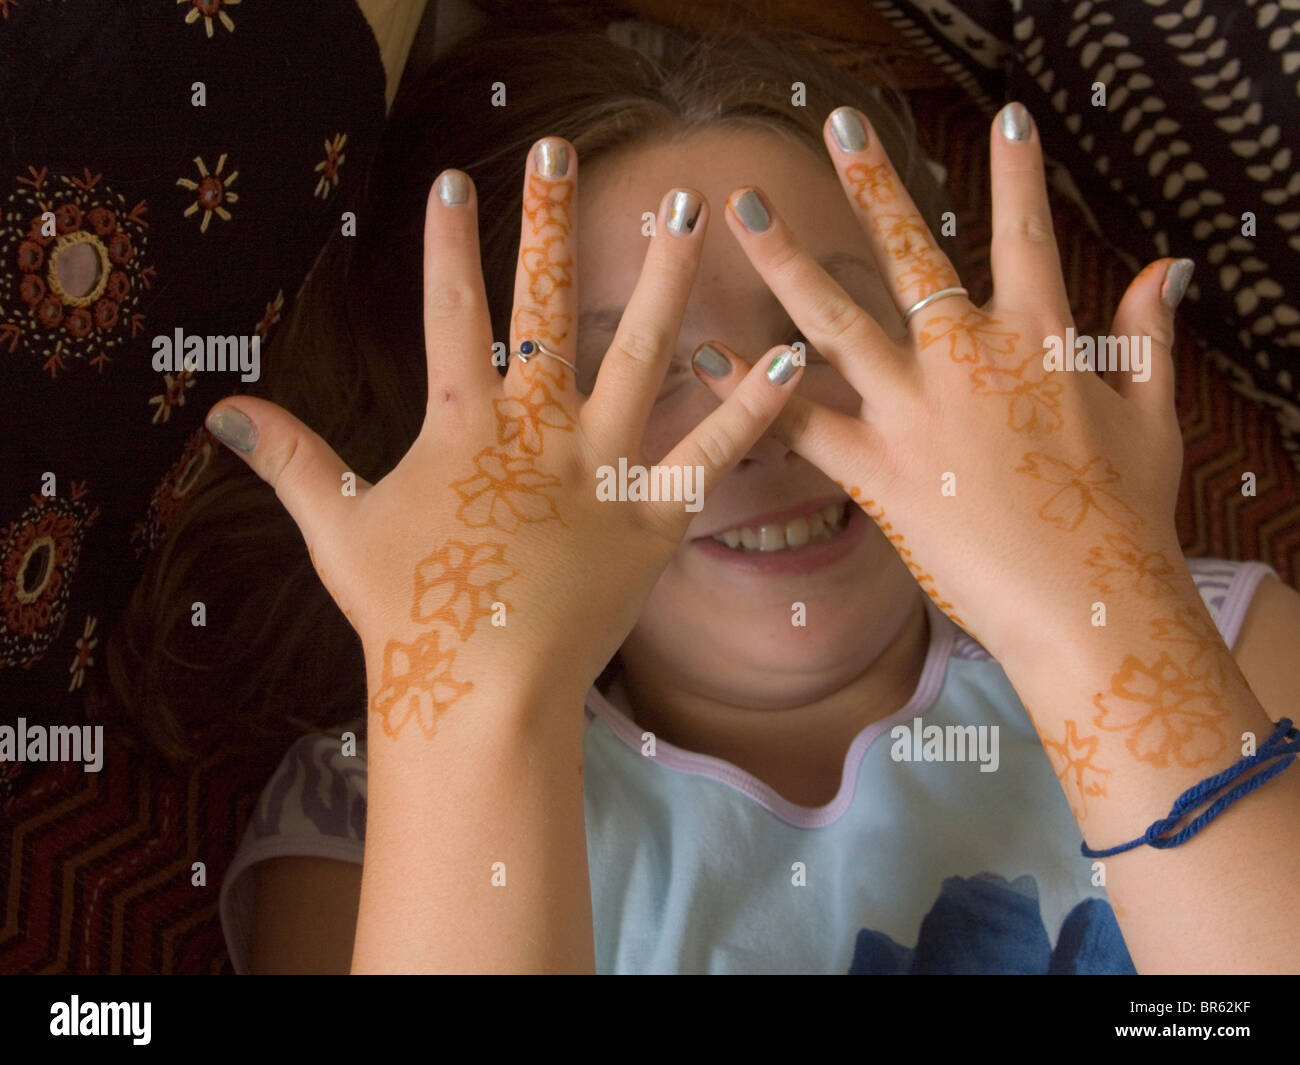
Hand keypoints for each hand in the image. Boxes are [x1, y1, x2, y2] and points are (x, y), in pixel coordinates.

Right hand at [205, 137, 802, 735]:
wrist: (481, 691)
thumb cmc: (408, 614)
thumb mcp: (339, 529)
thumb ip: (291, 460)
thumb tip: (219, 413)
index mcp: (464, 426)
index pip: (451, 310)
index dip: (448, 241)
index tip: (456, 177)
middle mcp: (538, 429)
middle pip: (546, 305)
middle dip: (549, 222)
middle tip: (561, 150)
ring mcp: (602, 467)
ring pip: (641, 352)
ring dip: (664, 277)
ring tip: (688, 208)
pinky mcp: (654, 517)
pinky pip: (712, 452)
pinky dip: (754, 406)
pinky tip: (792, 355)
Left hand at [695, 103, 1192, 660]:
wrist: (1089, 606)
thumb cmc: (1125, 520)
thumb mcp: (1153, 417)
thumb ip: (1148, 336)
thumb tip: (1168, 266)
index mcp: (1041, 340)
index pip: (1028, 234)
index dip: (1019, 173)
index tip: (1005, 117)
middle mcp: (969, 360)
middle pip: (914, 254)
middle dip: (875, 184)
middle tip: (837, 127)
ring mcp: (917, 413)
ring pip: (838, 319)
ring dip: (787, 259)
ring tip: (743, 209)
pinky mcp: (879, 473)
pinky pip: (801, 422)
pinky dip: (753, 390)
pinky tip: (711, 354)